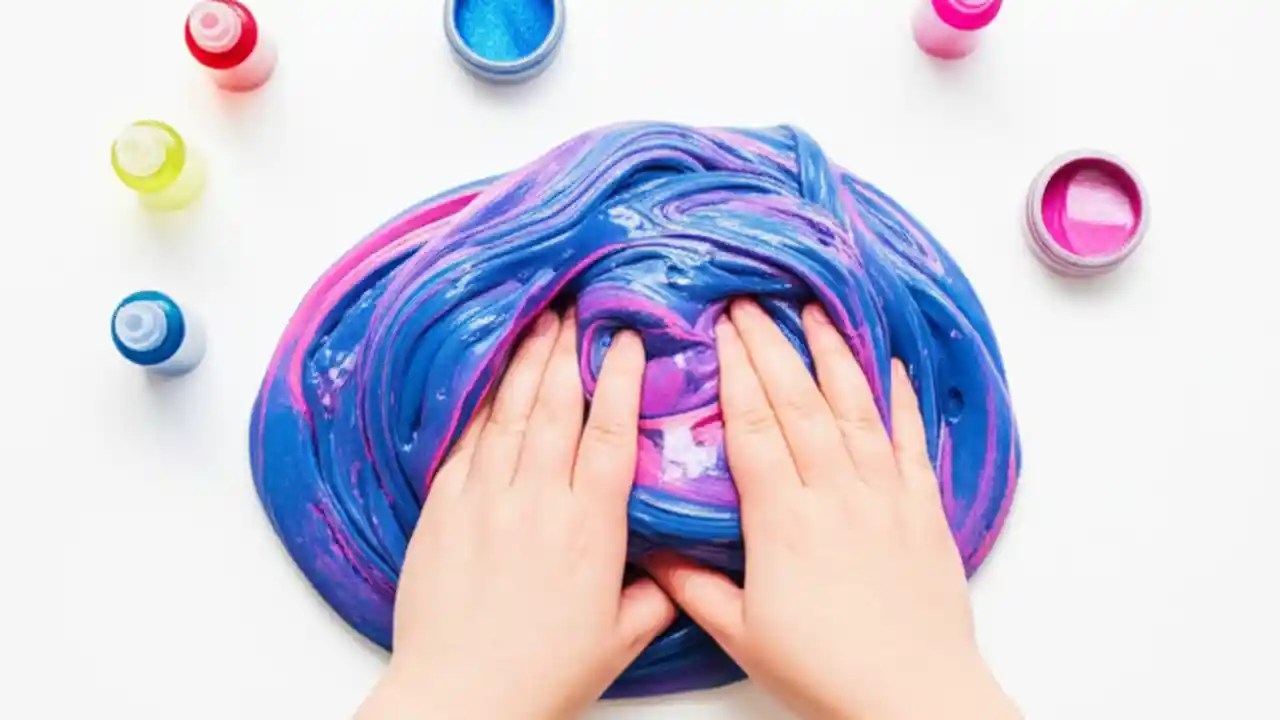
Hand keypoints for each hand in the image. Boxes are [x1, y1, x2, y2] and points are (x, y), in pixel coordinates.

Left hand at [359, 311, 674, 719]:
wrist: (462, 696)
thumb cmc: (544, 674)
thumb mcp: (620, 639)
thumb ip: (653, 595)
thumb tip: (671, 572)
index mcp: (589, 527)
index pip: (611, 434)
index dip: (620, 380)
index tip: (627, 342)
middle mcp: (537, 501)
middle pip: (555, 407)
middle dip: (567, 352)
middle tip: (577, 309)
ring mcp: (484, 500)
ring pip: (509, 414)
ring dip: (526, 364)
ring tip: (539, 324)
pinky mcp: (442, 510)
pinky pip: (464, 443)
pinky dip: (480, 407)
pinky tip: (489, 382)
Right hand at [645, 300, 1018, 719]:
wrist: (912, 698)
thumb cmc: (825, 671)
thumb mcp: (742, 636)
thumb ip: (694, 588)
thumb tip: (653, 550)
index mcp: (783, 521)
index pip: (753, 429)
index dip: (736, 375)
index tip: (722, 332)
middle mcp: (834, 494)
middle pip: (799, 404)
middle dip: (772, 347)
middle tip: (752, 304)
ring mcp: (884, 496)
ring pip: (855, 409)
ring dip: (832, 355)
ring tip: (815, 312)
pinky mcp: (923, 509)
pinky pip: (911, 440)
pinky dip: (900, 398)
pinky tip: (891, 364)